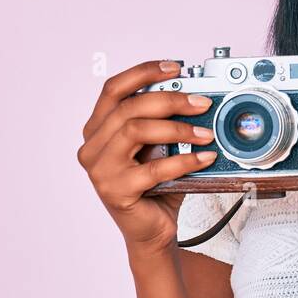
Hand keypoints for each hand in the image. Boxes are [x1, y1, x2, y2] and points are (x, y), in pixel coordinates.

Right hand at [77, 60, 217, 254]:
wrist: (151, 230)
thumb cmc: (156, 186)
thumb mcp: (158, 147)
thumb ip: (163, 123)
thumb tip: (194, 97)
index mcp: (97, 129)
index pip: (114, 89)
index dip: (144, 73)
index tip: (174, 67)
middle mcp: (92, 146)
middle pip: (129, 107)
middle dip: (171, 100)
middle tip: (201, 103)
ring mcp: (100, 169)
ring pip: (136, 130)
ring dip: (177, 128)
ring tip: (205, 133)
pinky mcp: (115, 191)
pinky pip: (154, 167)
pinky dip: (184, 161)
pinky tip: (204, 157)